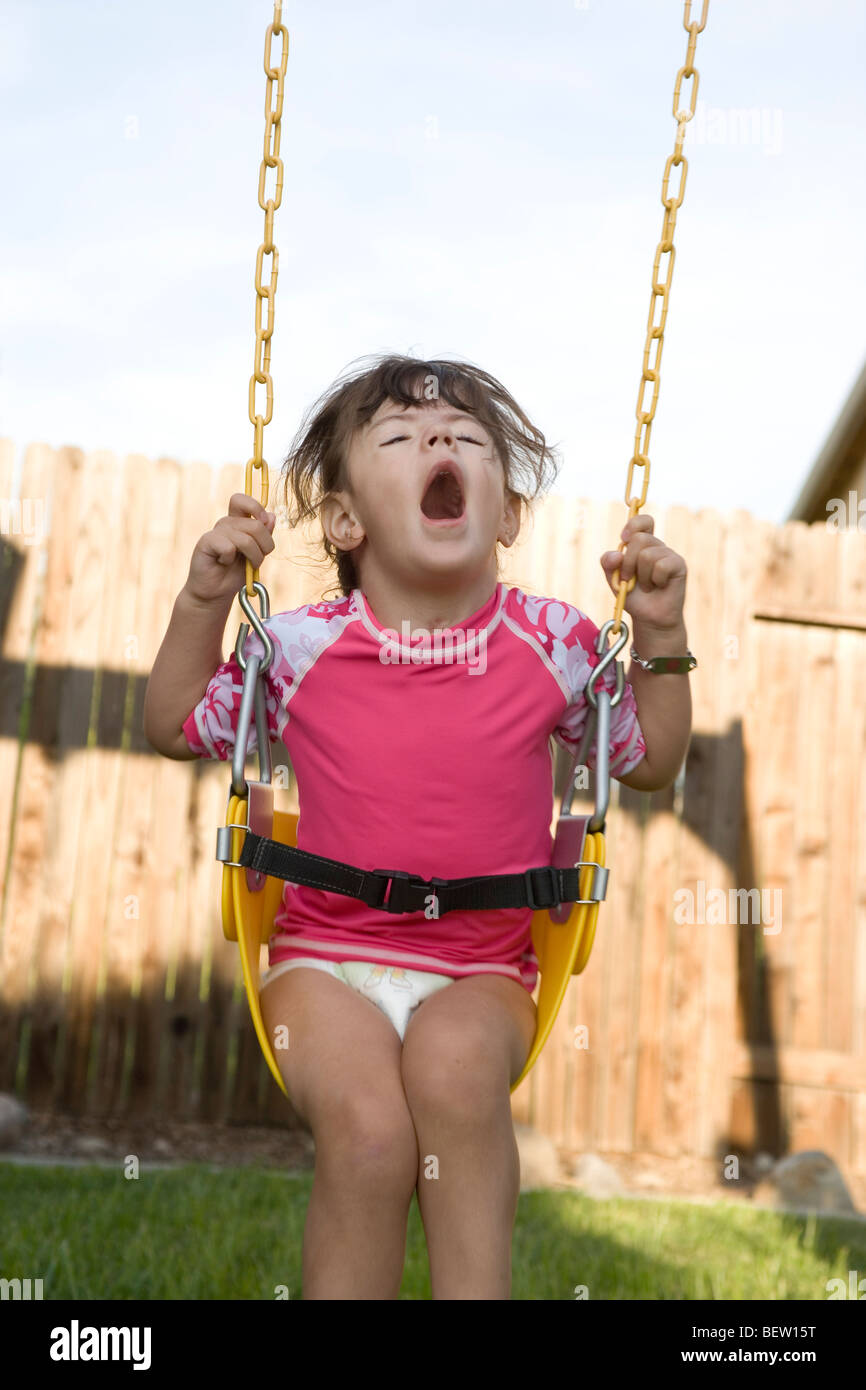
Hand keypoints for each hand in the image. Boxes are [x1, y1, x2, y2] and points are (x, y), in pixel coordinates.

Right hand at [183, 493, 276, 606]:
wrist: (215, 593)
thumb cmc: (235, 573)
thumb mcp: (257, 554)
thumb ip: (264, 536)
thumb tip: (272, 516)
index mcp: (238, 522)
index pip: (242, 500)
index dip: (256, 508)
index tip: (264, 524)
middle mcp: (226, 524)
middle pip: (255, 524)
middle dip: (265, 546)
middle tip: (257, 560)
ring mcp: (215, 532)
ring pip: (246, 539)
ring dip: (252, 557)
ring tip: (244, 566)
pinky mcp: (206, 542)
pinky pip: (228, 547)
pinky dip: (230, 560)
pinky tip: (222, 563)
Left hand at [599, 513, 685, 631]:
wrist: (648, 618)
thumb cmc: (632, 596)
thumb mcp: (612, 578)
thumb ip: (608, 563)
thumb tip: (616, 554)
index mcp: (642, 545)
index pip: (643, 521)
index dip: (633, 525)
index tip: (623, 539)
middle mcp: (657, 546)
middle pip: (639, 539)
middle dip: (628, 563)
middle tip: (628, 579)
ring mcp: (669, 554)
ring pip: (648, 555)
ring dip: (642, 576)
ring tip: (647, 586)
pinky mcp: (679, 565)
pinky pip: (661, 565)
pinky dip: (655, 580)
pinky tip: (659, 586)